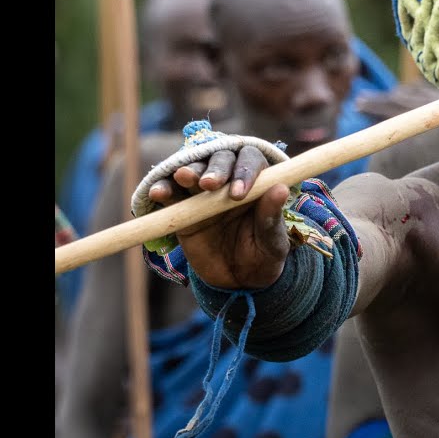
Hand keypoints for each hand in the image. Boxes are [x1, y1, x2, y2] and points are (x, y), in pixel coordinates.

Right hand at [147, 146, 290, 289]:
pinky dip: (163, 189)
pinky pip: (170, 194)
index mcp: (257, 182)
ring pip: (194, 170)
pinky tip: (158, 193)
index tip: (238, 194)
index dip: (245, 171)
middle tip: (210, 185)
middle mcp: (230, 179)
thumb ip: (272, 217)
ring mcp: (203, 193)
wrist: (239, 279)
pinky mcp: (181, 207)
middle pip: (221, 159)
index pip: (251, 161)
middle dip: (215, 169)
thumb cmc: (263, 254)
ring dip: (188, 171)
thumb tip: (280, 189)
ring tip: (183, 177)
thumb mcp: (273, 241)